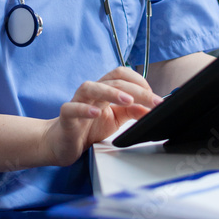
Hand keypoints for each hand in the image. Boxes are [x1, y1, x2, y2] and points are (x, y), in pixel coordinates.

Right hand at [41, 66, 162, 166]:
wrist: (63, 143)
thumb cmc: (89, 127)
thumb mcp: (117, 119)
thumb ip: (133, 111)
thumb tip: (151, 108)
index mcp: (104, 89)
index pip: (121, 75)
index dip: (140, 82)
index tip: (155, 97)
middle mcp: (91, 92)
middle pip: (113, 81)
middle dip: (136, 90)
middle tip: (153, 102)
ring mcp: (77, 102)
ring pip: (91, 88)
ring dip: (111, 92)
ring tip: (128, 100)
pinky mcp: (66, 116)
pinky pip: (72, 108)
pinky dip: (84, 109)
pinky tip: (96, 113)